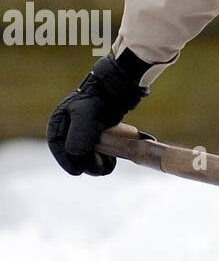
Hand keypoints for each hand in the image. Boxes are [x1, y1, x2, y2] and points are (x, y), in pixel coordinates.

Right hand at [46, 56, 146, 175]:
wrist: (118, 89)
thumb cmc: (98, 100)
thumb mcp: (86, 118)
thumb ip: (78, 137)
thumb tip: (75, 155)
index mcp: (58, 122)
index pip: (57, 146)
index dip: (66, 161)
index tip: (77, 171)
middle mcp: (68, 127)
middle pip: (73, 153)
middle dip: (85, 163)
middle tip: (98, 169)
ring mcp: (83, 130)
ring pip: (86, 154)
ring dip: (96, 162)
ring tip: (107, 165)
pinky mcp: (97, 132)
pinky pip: (97, 150)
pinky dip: (103, 157)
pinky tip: (111, 159)